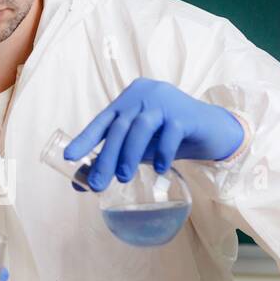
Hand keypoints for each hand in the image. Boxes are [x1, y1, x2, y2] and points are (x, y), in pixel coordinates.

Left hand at [64, 79, 243, 190]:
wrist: (210, 128)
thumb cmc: (168, 136)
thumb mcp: (140, 147)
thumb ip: (115, 159)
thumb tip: (81, 184)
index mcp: (129, 100)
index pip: (103, 120)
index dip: (85, 139)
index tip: (68, 157)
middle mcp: (144, 95)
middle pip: (120, 127)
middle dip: (106, 157)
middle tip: (98, 185)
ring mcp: (166, 102)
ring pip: (141, 127)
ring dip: (129, 155)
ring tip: (123, 178)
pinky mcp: (186, 115)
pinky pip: (170, 134)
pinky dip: (162, 153)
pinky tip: (159, 170)